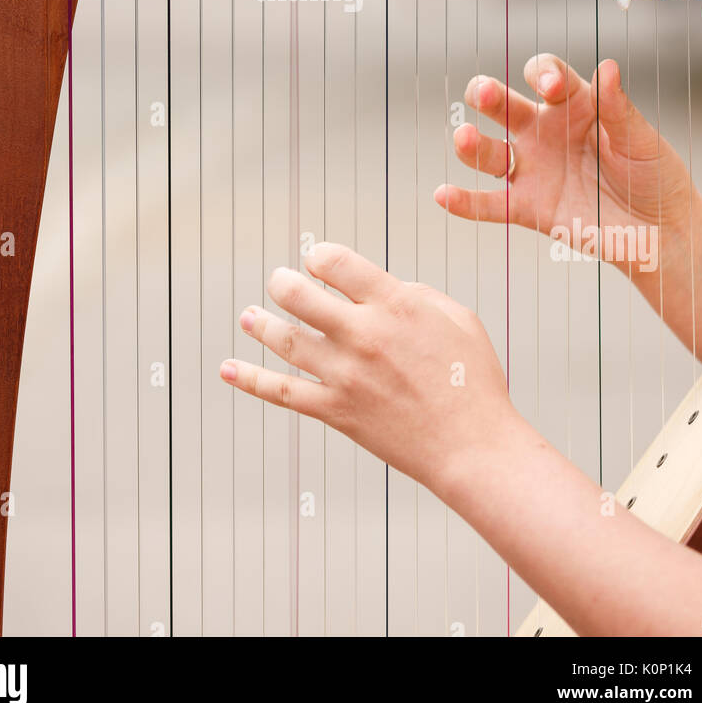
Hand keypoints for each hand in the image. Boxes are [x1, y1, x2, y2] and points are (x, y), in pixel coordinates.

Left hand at [219, 242, 517, 505]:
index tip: (319, 261)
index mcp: (395, 305)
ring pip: (286, 340)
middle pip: (300, 295)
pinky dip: (251, 380)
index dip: (320, 255)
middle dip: (283, 282)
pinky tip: (228, 369)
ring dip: (260, 324)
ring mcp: (346, 375)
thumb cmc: (473, 380)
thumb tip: (383, 287)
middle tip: (280, 282)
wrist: (473, 447)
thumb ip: (416, 294)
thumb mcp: (458, 318)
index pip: (335, 262)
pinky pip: (284, 393)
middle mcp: (363, 335)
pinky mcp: (336, 412)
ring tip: (248, 316)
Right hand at [435, 54, 701, 358]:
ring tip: (463, 139)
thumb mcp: (642, 139)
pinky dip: (464, 202)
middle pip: (503, 105)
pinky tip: (443, 195)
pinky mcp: (528, 208)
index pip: (545, 75)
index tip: (550, 85)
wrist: (661, 232)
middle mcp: (544, 132)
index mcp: (573, 105)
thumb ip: (619, 108)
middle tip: (485, 94)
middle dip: (488, 95)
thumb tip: (608, 66)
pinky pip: (489, 204)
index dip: (542, 73)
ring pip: (489, 152)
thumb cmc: (655, 176)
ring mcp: (532, 169)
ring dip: (471, 143)